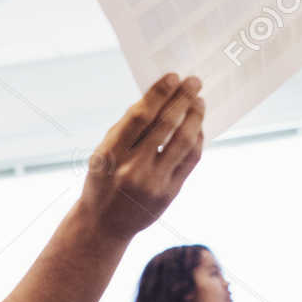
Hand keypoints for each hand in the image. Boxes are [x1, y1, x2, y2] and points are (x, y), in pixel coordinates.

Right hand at [79, 73, 205, 241]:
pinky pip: (190, 160)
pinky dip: (197, 140)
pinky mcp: (169, 194)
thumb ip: (126, 129)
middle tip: (194, 82)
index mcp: (111, 155)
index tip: (173, 77)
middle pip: (165, 126)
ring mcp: (154, 184)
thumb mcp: (102, 154)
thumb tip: (156, 97)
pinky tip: (197, 126)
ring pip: (184, 142)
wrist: (103, 225)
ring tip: (199, 101)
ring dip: (195, 117)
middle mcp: (133, 170)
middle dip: (183, 99)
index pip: (139, 117)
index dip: (159, 94)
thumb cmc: (102, 181)